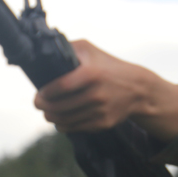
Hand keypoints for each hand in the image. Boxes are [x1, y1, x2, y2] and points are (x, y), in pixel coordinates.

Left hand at [34, 40, 177, 140]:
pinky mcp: (104, 123)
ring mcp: (100, 110)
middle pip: (60, 107)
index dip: (46, 93)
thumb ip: (69, 48)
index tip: (39, 93)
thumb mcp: (91, 51)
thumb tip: (45, 51)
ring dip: (51, 117)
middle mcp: (96, 94)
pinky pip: (76, 128)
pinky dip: (64, 125)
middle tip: (39, 104)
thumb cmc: (109, 67)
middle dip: (44, 107)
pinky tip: (61, 120)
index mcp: (91, 73)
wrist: (138, 88)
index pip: (61, 86)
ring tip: (48, 112)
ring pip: (65, 120)